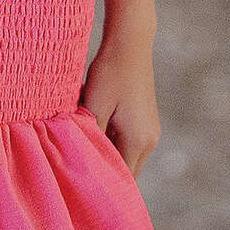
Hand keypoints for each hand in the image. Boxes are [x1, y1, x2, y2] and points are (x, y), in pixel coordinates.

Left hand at [79, 35, 159, 177]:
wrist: (130, 42)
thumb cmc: (110, 73)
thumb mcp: (94, 106)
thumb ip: (89, 137)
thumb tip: (83, 160)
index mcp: (138, 141)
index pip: (121, 179)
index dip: (102, 185)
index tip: (81, 187)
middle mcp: (150, 140)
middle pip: (125, 170)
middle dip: (103, 169)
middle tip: (78, 169)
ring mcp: (150, 129)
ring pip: (125, 155)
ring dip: (107, 152)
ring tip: (85, 141)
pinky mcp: (146, 119)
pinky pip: (128, 140)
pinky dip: (112, 139)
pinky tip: (95, 124)